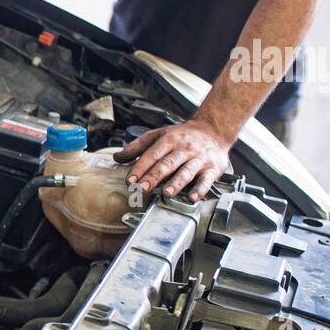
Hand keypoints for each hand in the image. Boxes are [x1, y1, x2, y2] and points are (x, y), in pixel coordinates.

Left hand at [114, 119, 231, 201]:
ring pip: (186, 171)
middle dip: (154, 177)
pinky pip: (206, 179)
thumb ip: (137, 147)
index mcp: (169, 140)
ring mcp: (199, 159)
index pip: (152, 155)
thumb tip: (117, 158)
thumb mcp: (158, 135)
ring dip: (176, 183)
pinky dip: (200, 189)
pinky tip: (193, 197)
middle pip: (167, 163)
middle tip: (142, 189)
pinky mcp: (212, 168)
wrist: (213, 131)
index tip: (130, 181)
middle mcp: (184, 149)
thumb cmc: (181, 136)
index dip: (140, 168)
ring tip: (166, 193)